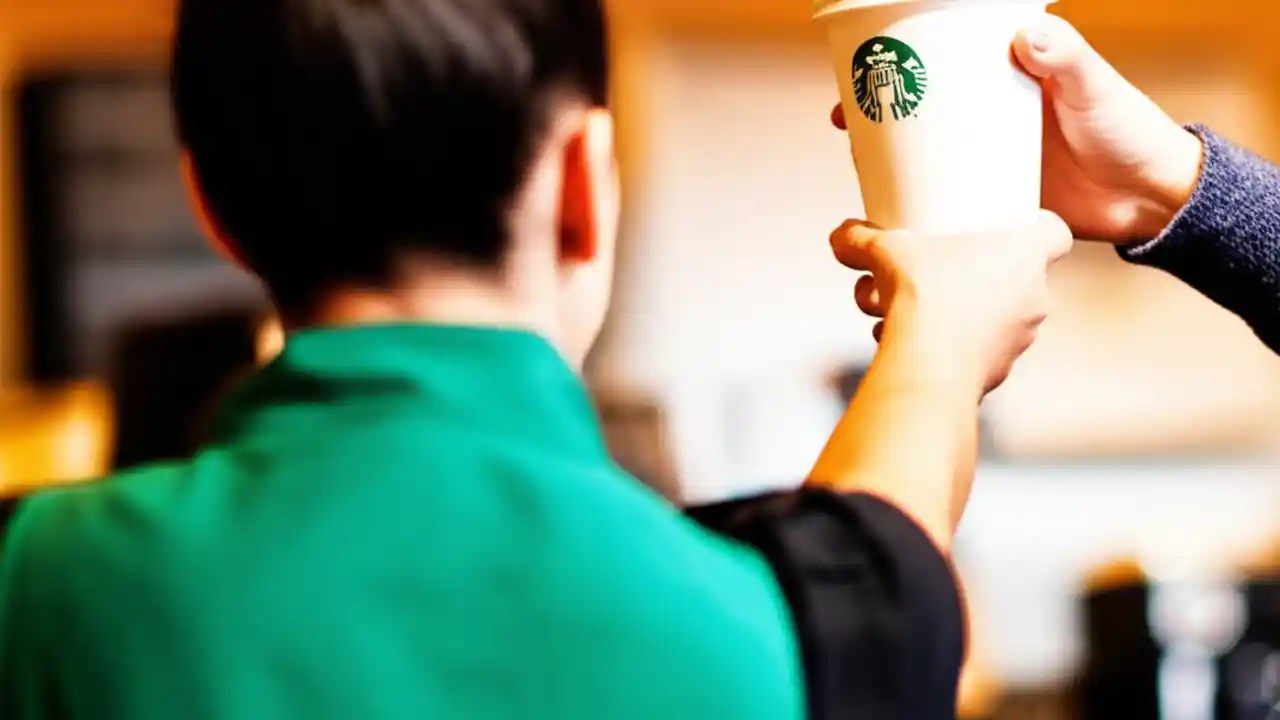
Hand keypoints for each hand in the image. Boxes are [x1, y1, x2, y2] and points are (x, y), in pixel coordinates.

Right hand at [830, 17, 1203, 243]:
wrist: (1153, 198)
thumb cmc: (1130, 131)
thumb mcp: (1094, 87)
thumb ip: (1065, 57)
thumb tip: (1025, 34)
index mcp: (1011, 81)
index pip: (945, 65)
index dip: (903, 65)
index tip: (865, 71)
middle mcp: (994, 120)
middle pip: (925, 112)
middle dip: (881, 116)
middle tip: (845, 123)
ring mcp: (991, 162)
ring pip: (929, 159)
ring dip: (892, 165)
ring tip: (858, 172)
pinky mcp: (996, 202)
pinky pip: (949, 201)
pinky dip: (921, 207)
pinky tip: (892, 216)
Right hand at [830, 210, 1072, 396]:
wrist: (927, 367)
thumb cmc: (924, 300)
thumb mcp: (886, 251)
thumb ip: (862, 239)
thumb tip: (842, 235)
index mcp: (1024, 255)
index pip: (1054, 232)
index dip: (1035, 226)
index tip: (1008, 225)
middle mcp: (1033, 298)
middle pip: (1014, 275)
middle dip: (971, 272)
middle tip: (936, 267)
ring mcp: (1019, 339)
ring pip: (990, 315)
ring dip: (952, 309)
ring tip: (906, 308)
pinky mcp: (998, 371)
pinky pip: (976, 349)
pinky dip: (946, 343)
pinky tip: (907, 339)